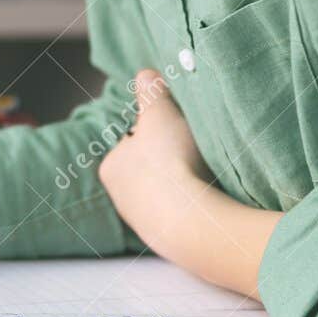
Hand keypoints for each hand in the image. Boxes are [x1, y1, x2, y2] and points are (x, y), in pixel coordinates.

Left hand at [97, 69, 216, 244]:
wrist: (191, 220)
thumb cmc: (170, 160)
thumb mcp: (160, 113)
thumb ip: (151, 92)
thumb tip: (145, 74)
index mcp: (111, 166)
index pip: (134, 141)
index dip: (158, 133)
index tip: (177, 133)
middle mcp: (120, 198)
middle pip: (150, 169)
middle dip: (170, 161)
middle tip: (192, 153)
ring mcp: (143, 224)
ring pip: (166, 194)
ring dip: (184, 184)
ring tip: (203, 176)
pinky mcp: (167, 241)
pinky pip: (181, 215)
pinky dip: (193, 206)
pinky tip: (207, 199)